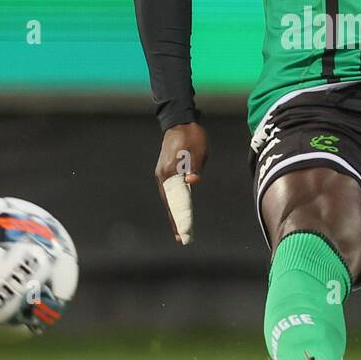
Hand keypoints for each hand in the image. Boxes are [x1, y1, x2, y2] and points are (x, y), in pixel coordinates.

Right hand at [155, 122, 207, 243]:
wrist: (179, 121)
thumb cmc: (191, 135)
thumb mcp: (197, 149)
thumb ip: (195, 166)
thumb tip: (193, 181)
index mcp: (170, 171)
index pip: (174, 200)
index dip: (178, 217)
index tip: (181, 231)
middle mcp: (163, 175)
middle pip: (169, 203)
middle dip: (175, 221)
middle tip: (180, 238)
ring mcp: (163, 173)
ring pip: (168, 198)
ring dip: (174, 213)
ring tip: (179, 229)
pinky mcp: (166, 171)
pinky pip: (169, 191)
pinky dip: (173, 203)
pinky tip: (177, 210)